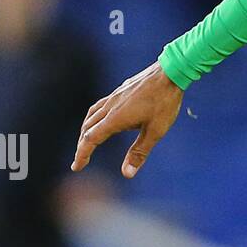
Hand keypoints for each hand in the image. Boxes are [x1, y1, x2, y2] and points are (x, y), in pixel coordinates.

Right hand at [71, 61, 182, 177]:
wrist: (169, 73)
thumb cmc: (164, 102)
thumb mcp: (155, 131)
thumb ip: (139, 152)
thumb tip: (127, 174)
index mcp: (115, 119)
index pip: (91, 139)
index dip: (82, 154)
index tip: (76, 167)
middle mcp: (110, 107)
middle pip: (87, 128)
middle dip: (82, 146)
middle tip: (79, 160)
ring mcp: (114, 97)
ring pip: (91, 116)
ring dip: (85, 131)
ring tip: (85, 141)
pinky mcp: (120, 91)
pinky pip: (99, 106)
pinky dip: (93, 117)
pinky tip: (101, 119)